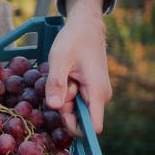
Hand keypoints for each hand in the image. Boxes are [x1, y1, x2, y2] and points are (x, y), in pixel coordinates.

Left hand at [46, 0, 111, 135]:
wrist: (86, 26)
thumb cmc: (73, 40)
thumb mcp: (59, 60)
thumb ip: (56, 84)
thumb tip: (53, 107)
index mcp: (97, 93)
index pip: (92, 127)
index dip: (75, 128)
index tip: (59, 119)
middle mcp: (100, 97)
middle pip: (78, 118)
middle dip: (64, 107)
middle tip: (60, 83)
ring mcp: (96, 94)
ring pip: (75, 108)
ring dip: (63, 97)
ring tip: (64, 75)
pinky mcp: (90, 90)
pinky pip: (75, 100)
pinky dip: (65, 92)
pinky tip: (65, 76)